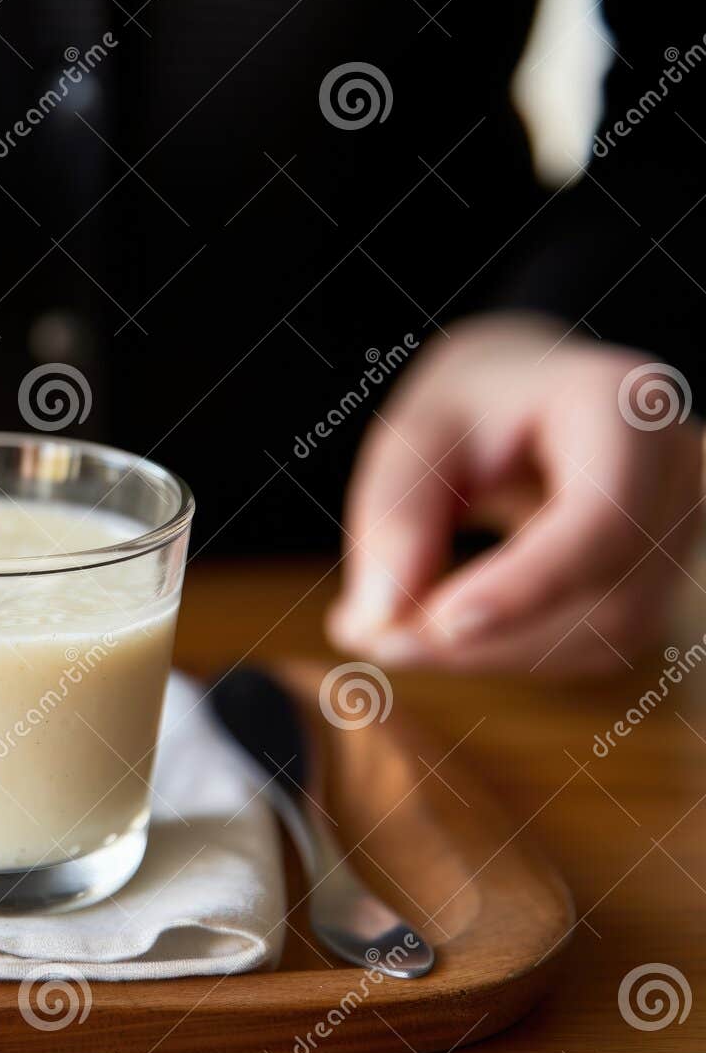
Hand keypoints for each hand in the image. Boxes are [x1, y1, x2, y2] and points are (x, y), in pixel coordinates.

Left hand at [329, 312, 702, 674]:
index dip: (527, 583)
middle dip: (486, 633)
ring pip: (601, 635)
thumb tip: (377, 623)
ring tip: (397, 629)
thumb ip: (392, 516)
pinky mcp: (661, 583)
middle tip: (378, 640)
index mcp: (625, 408)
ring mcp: (681, 532)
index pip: (601, 516)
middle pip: (601, 588)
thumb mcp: (414, 433)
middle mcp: (678, 471)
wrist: (528, 400)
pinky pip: (593, 649)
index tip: (440, 626)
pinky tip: (452, 624)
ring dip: (489, 652)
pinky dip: (510, 652)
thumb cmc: (470, 407)